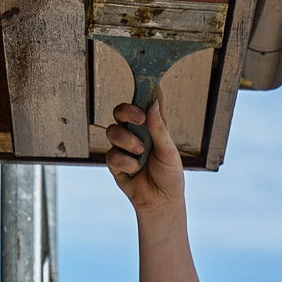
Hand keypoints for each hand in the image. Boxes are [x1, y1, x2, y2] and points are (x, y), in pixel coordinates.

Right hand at [105, 99, 183, 215]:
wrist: (161, 202)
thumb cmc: (170, 175)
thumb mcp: (168, 150)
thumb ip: (159, 128)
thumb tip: (152, 103)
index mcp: (152, 126)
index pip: (144, 103)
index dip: (142, 89)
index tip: (143, 79)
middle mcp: (135, 133)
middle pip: (120, 111)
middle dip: (126, 111)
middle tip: (139, 119)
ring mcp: (123, 148)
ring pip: (112, 131)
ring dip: (127, 141)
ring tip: (140, 152)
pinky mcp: (115, 163)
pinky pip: (112, 155)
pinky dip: (125, 162)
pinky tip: (135, 169)